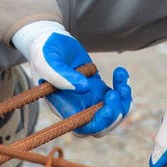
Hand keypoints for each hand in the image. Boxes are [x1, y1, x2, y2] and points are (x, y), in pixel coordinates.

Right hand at [12, 21, 131, 135]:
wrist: (49, 39)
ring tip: (123, 84)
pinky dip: (122, 85)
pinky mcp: (97, 86)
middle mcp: (77, 106)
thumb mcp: (47, 61)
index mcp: (64, 107)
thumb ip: (61, 76)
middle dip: (114, 115)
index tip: (107, 108)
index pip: (83, 128)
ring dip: (122, 102)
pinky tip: (121, 72)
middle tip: (115, 94)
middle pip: (101, 125)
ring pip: (112, 112)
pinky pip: (116, 95)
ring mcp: (89, 97)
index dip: (98, 124)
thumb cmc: (43, 52)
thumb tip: (85, 88)